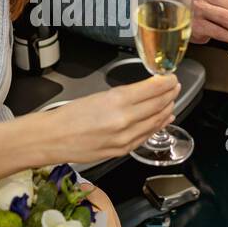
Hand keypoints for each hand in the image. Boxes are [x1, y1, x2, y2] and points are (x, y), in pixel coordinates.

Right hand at [38, 75, 178, 162]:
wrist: (53, 138)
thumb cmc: (68, 115)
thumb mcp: (97, 95)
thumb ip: (124, 95)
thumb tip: (144, 92)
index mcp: (117, 101)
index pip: (153, 89)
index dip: (166, 82)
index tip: (171, 76)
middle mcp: (125, 120)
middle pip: (158, 105)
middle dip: (170, 94)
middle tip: (175, 86)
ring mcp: (125, 138)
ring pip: (156, 122)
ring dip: (167, 109)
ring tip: (172, 100)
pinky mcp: (122, 150)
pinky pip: (146, 136)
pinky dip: (158, 126)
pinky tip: (163, 120)